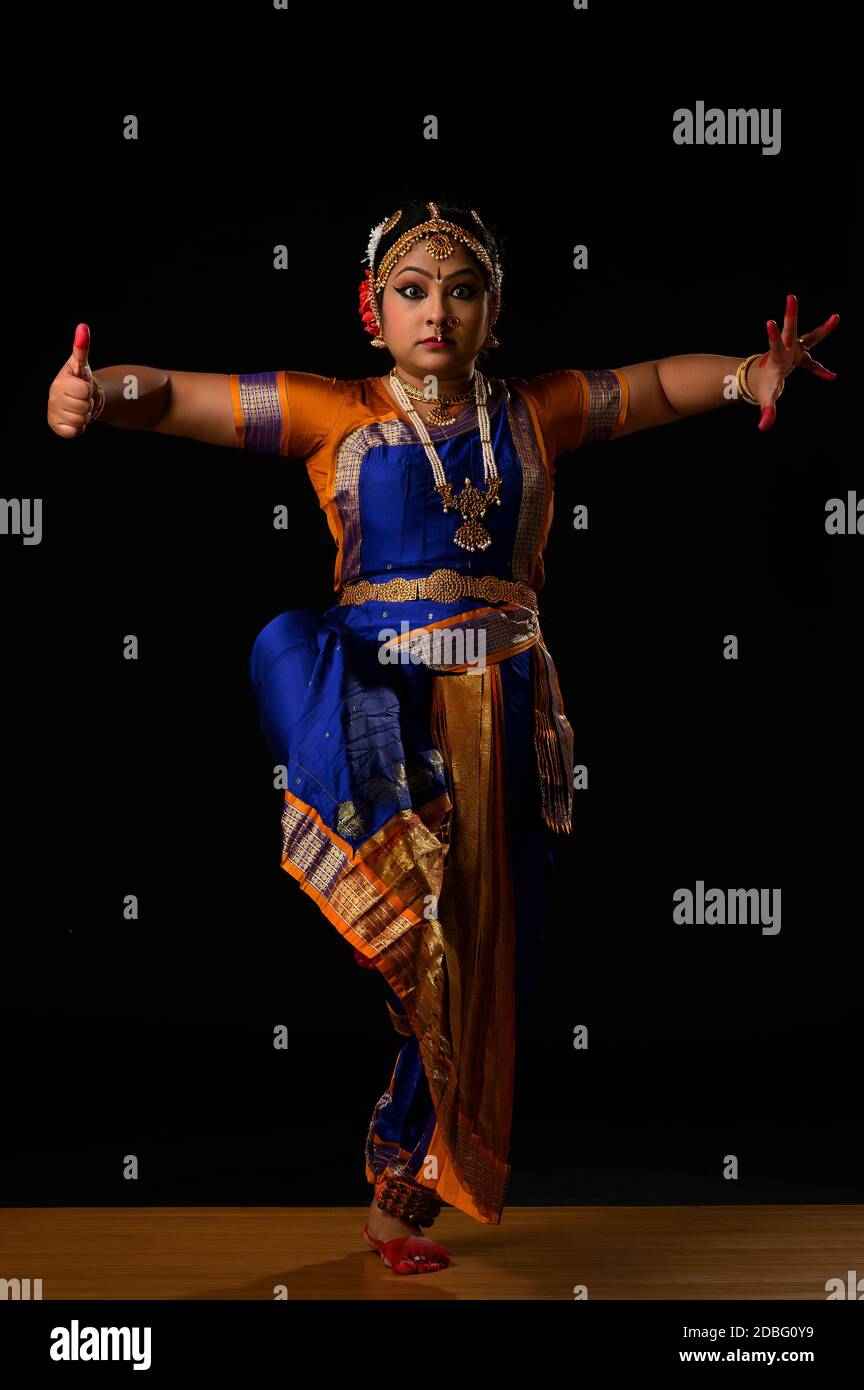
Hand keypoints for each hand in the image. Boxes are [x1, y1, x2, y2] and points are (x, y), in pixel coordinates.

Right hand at [47, 323, 96, 437]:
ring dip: (84, 415)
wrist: (73, 399)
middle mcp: (53, 397)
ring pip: (81, 420)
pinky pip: (75, 432)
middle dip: (87, 403)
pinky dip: (79, 427)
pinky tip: (74, 418)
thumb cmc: (77, 379)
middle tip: (81, 399)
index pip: (84, 391)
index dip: (88, 390)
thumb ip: (81, 348)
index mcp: (59, 382)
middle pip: (84, 406)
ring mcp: (53, 412)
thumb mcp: (80, 364)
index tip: (81, 386)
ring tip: (78, 407)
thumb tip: (83, 327)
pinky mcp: (56, 427)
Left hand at [752, 295, 838, 431]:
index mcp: (776, 357)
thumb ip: (766, 411)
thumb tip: (763, 427)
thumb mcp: (766, 398)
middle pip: (791, 330)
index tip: (769, 322)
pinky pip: (814, 361)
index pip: (775, 345)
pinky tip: (830, 378)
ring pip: (810, 337)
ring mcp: (795, 350)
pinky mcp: (802, 355)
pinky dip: (821, 371)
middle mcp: (786, 350)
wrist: (761, 379)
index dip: (773, 335)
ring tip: (836, 317)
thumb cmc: (763, 387)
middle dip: (791, 315)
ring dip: (823, 329)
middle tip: (791, 297)